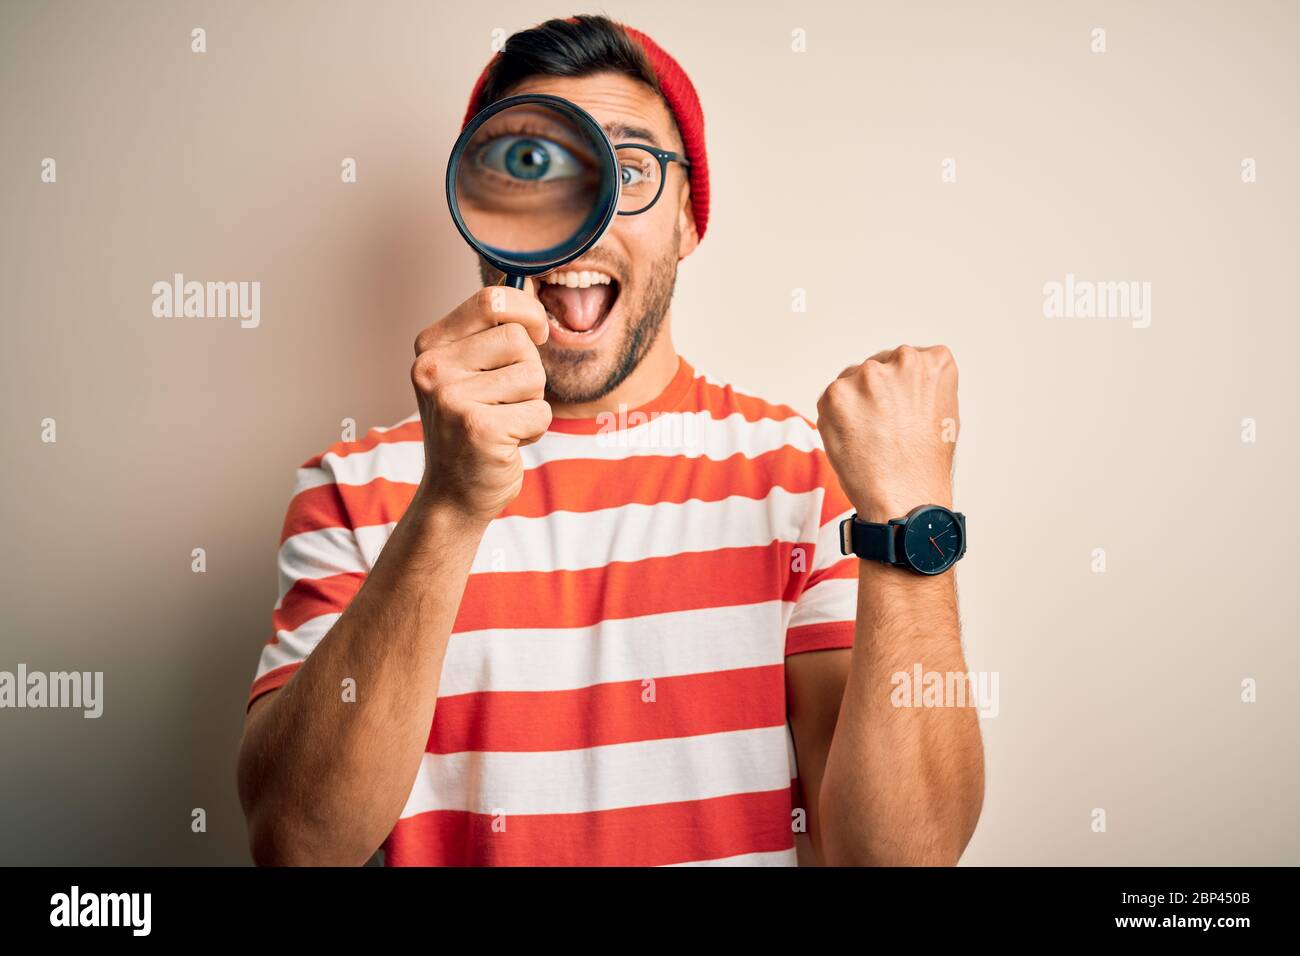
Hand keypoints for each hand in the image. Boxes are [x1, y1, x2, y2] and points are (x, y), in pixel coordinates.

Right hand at [410, 281, 551, 523]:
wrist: (453, 495)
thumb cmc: (472, 428)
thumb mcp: (470, 372)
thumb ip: (492, 331)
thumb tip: (529, 285)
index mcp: (430, 346)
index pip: (493, 300)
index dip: (528, 311)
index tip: (537, 333)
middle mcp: (434, 368)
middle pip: (519, 339)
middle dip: (530, 371)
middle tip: (506, 400)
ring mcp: (452, 399)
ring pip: (534, 375)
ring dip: (532, 403)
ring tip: (504, 422)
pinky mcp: (479, 429)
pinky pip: (540, 412)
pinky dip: (534, 430)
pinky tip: (506, 443)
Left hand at [816, 344, 957, 521]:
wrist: (904, 497)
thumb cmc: (925, 463)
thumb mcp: (946, 411)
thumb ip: (923, 383)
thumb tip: (900, 376)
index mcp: (934, 361)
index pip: (906, 362)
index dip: (901, 391)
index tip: (904, 413)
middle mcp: (902, 359)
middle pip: (878, 367)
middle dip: (877, 394)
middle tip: (886, 429)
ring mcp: (867, 375)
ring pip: (852, 382)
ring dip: (855, 404)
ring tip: (872, 437)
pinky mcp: (836, 394)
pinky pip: (831, 400)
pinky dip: (837, 419)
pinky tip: (855, 440)